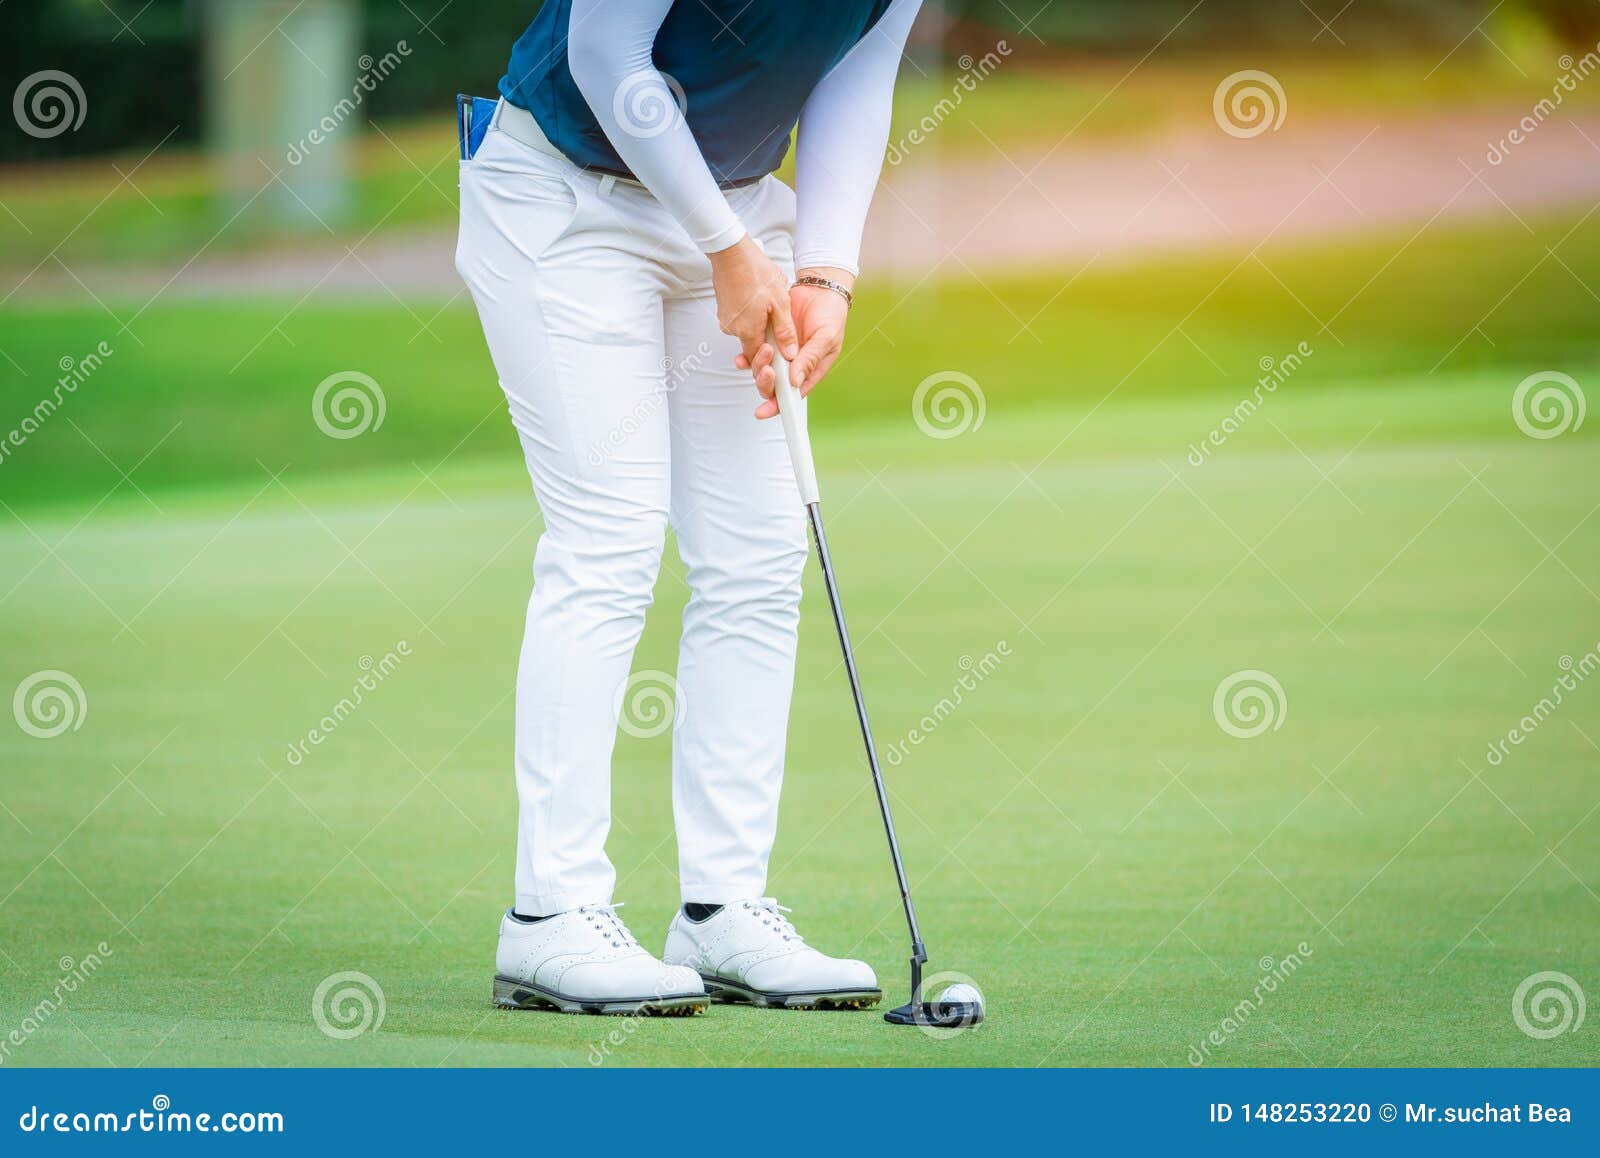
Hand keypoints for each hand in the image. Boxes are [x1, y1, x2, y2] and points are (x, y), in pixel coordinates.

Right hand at [710, 234, 796, 394]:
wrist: (731, 250)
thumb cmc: (755, 271)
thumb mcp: (780, 302)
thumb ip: (785, 331)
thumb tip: (790, 353)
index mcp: (747, 331)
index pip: (758, 358)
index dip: (770, 362)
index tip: (781, 361)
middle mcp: (733, 329)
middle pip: (752, 346)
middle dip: (766, 344)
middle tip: (779, 333)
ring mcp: (726, 318)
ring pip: (747, 332)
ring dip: (760, 326)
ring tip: (772, 308)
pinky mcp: (724, 308)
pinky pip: (741, 320)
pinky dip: (752, 317)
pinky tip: (761, 302)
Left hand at [751, 268, 853, 420]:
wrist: (820, 288)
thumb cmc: (831, 314)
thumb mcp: (826, 338)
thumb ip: (810, 359)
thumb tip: (795, 381)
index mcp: (810, 370)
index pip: (793, 395)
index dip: (778, 406)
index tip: (764, 411)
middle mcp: (794, 365)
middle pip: (774, 386)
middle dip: (766, 382)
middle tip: (767, 371)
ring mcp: (781, 352)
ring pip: (762, 370)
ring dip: (757, 366)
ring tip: (763, 351)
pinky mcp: (770, 338)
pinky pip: (754, 352)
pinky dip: (748, 355)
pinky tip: (745, 353)